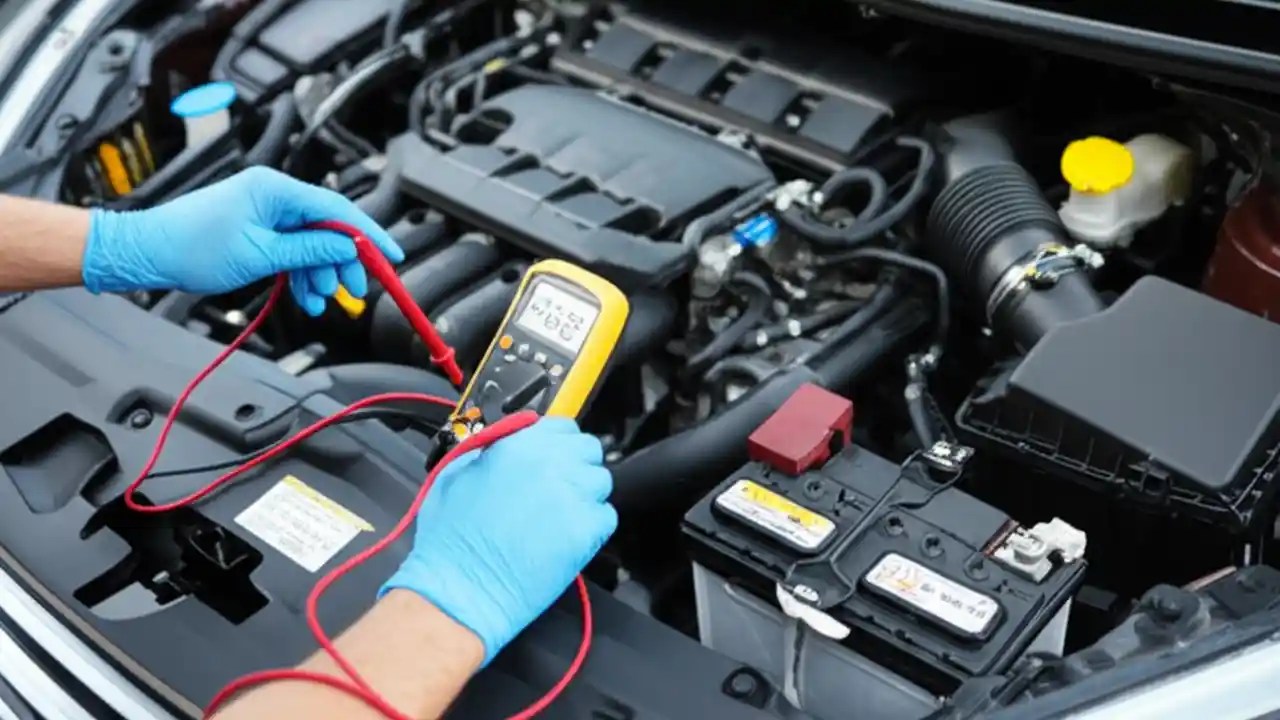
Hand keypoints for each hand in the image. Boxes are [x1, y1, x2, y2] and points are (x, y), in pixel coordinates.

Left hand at [82, 167, 403, 314]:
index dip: (369, 236)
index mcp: (275, 189)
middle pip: (328, 228)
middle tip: (355, 291)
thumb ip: (309, 252)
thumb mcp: (261, 255)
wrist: (146, 252)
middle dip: (343, 263)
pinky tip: (306, 295)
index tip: (391, 256)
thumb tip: (346, 250)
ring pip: (311, 243)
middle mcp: (273, 193)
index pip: (337, 210)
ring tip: (322, 300)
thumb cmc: (191, 247)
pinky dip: (301, 273)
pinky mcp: (257, 227)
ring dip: (321, 274)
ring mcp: (265, 210)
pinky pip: (292, 249)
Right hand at [380, 418, 616, 663]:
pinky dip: (592, 526)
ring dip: (585, 496)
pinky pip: (606, 517)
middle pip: (589, 450)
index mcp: (520, 445)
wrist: (460, 588)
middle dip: (576, 466)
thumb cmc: (450, 538)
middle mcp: (552, 464)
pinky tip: (566, 538)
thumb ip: (493, 448)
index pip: (564, 427)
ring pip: (600, 483)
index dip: (559, 444)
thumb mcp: (457, 473)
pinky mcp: (587, 530)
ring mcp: (573, 496)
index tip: (554, 459)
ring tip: (559, 518)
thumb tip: (513, 442)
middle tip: (558, 490)